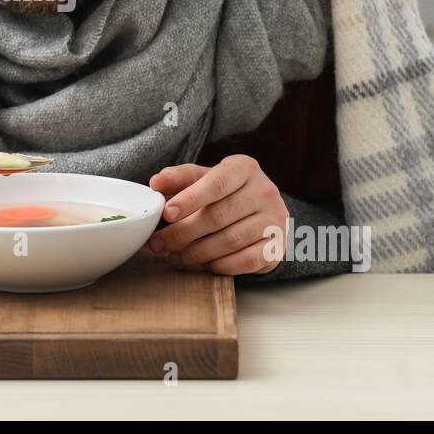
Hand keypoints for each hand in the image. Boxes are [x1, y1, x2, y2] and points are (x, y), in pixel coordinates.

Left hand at [146, 155, 287, 275]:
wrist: (261, 213)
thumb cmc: (225, 194)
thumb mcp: (204, 179)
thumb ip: (180, 179)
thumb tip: (156, 183)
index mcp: (244, 168)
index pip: (217, 182)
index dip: (190, 199)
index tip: (167, 213)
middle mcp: (264, 191)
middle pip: (219, 215)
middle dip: (184, 232)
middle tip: (159, 243)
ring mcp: (274, 220)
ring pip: (231, 240)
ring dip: (198, 252)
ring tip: (175, 256)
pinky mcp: (278, 246)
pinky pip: (247, 260)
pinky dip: (221, 265)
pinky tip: (204, 264)